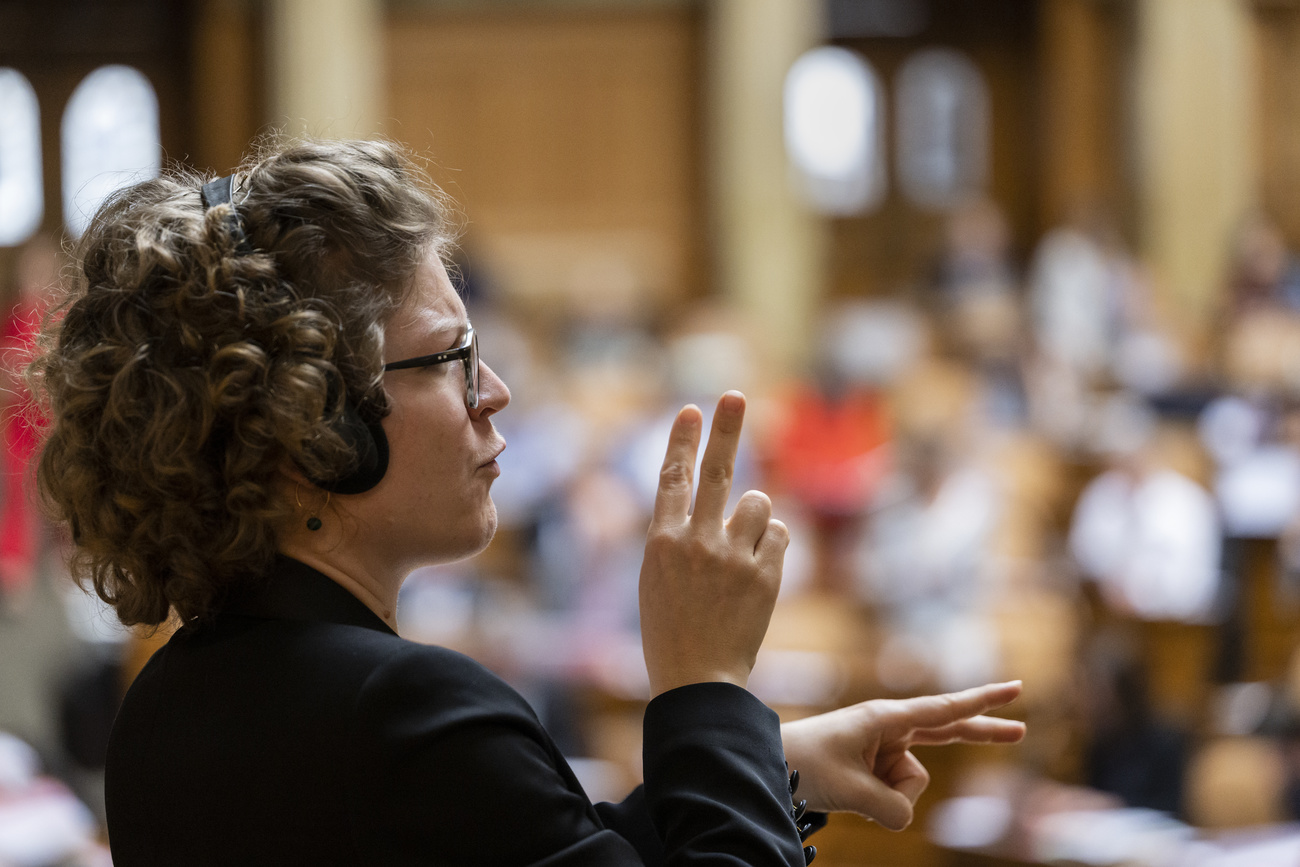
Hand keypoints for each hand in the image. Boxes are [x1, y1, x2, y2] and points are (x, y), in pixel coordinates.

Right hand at [639, 392, 788, 696]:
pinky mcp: (765, 576)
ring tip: (742, 554)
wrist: (698, 682)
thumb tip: (724, 502)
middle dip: (726, 430)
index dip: (682, 440)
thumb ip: (681, 537)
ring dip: (756, 519)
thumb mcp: (657, 580)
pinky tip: (758, 573)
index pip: (672, 478)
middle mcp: (695, 543)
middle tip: (734, 397)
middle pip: (715, 472)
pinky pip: (780, 536)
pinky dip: (774, 547)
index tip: (692, 409)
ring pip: (760, 505)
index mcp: (660, 543)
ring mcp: (732, 558)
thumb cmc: (672, 632)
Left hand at [780, 681, 1025, 829]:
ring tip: (848, 786)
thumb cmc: (804, 764)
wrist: (768, 765)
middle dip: (982, 733)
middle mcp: (890, 729)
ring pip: (912, 786)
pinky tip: (853, 795)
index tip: (1017, 688)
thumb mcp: (850, 791)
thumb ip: (891, 809)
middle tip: (1022, 730)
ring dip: (888, 798)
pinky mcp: (877, 768)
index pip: (945, 710)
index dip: (983, 702)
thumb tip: (906, 818)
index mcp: (885, 719)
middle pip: (948, 732)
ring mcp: (885, 749)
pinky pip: (897, 798)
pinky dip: (881, 805)